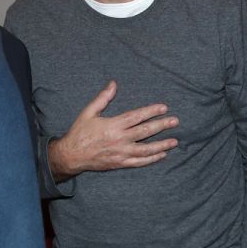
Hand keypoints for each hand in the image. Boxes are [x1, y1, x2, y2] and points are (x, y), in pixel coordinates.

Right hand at [48, 81, 177, 180]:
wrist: (71, 155)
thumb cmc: (80, 132)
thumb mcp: (88, 112)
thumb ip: (102, 98)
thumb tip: (113, 84)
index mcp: (113, 125)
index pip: (137, 116)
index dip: (151, 111)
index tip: (163, 108)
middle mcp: (119, 139)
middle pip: (145, 131)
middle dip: (162, 126)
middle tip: (175, 121)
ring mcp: (121, 153)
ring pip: (146, 149)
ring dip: (161, 145)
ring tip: (174, 141)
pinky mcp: (120, 163)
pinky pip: (139, 162)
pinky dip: (151, 159)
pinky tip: (162, 155)